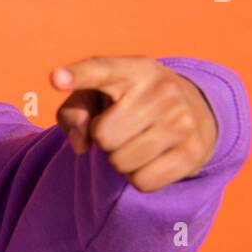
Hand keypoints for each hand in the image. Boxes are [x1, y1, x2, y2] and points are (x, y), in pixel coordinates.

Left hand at [50, 56, 218, 192]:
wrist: (194, 110)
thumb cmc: (129, 102)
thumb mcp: (97, 95)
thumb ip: (73, 112)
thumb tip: (80, 144)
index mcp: (132, 69)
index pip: (101, 70)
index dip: (78, 75)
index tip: (57, 78)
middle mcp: (162, 91)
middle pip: (103, 136)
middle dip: (104, 138)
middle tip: (123, 126)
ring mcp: (183, 121)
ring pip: (121, 163)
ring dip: (120, 159)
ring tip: (138, 140)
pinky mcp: (194, 152)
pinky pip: (142, 182)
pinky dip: (139, 177)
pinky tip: (152, 157)